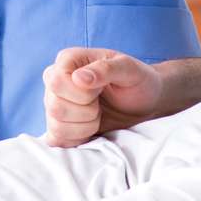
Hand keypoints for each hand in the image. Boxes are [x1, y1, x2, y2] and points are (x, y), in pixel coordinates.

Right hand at [42, 47, 163, 145]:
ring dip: (84, 127)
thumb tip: (78, 78)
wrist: (145, 103)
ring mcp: (55, 104)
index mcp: (69, 60)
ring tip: (98, 116)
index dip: (81, 94)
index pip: (56, 82)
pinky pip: (56, 140)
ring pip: (55, 125)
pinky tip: (91, 129)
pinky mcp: (60, 125)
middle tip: (101, 105)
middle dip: (86, 112)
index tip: (100, 90)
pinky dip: (76, 139)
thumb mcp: (130, 69)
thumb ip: (106, 69)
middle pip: (55, 106)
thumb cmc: (138, 81)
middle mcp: (56, 81)